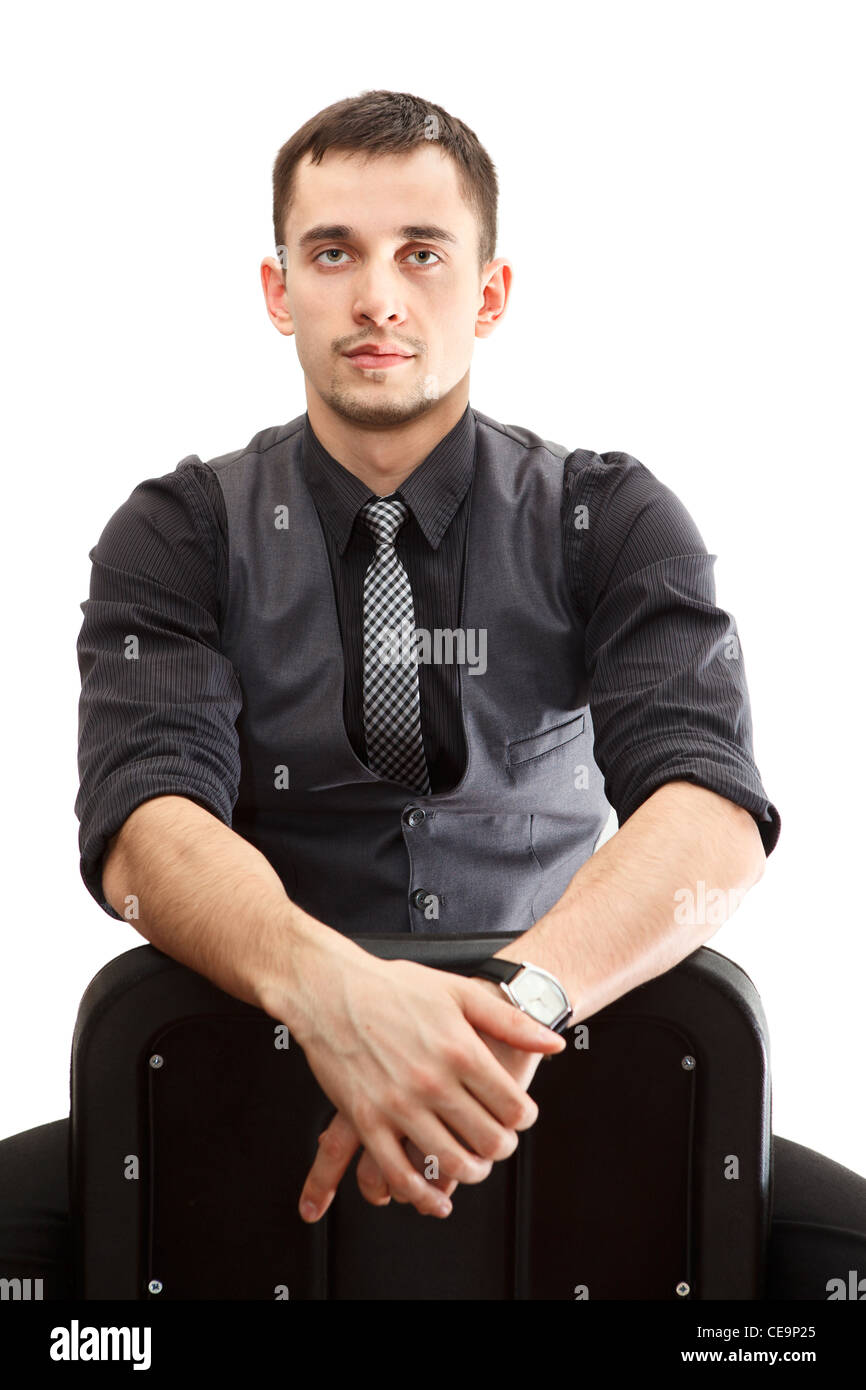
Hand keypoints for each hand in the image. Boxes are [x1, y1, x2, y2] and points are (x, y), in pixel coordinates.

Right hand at [286, 953, 564, 1221]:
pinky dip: (421, 1194)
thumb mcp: (458, 992)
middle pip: (488, 1141)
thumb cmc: (392, 986)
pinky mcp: (366, 1120)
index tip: (518, 1118)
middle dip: (502, 1148)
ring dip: (470, 1173)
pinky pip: (398, 1174)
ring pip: (450, 1163)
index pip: (512, 1107)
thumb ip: (510, 1021)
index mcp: (459, 1049)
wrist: (330, 988)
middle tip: (499, 1142)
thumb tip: (554, 1042)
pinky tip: (432, 1196)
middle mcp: (432, 1081)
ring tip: (472, 1165)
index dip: (523, 1120)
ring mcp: (397, 1104)